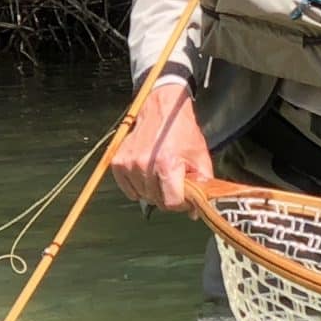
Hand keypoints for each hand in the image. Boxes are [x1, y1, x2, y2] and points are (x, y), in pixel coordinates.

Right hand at [110, 83, 212, 212]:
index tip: (185, 195)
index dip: (181, 203)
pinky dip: (137, 186)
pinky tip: (147, 175)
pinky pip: (127, 189)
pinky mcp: (118, 161)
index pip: (171, 203)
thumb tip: (196, 212)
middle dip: (168, 196)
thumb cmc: (182, 132)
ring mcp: (129, 163)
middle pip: (157, 201)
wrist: (162, 108)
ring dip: (153, 191)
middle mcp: (145, 164)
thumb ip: (202, 184)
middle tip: (174, 182)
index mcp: (167, 163)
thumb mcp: (200, 156)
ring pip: (142, 196)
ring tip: (160, 174)